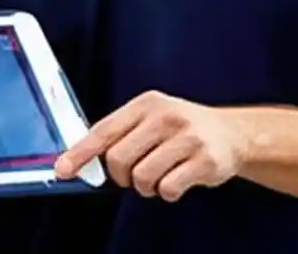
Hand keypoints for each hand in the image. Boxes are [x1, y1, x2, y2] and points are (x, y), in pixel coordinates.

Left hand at [54, 90, 249, 201]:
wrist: (233, 134)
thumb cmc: (182, 129)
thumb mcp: (151, 119)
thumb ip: (120, 134)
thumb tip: (81, 158)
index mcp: (145, 104)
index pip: (103, 130)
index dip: (80, 153)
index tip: (64, 170)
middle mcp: (165, 116)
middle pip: (119, 158)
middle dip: (121, 176)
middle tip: (133, 176)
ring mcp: (187, 137)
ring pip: (142, 177)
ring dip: (145, 187)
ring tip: (159, 177)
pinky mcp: (205, 160)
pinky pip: (168, 189)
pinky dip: (167, 193)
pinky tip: (177, 182)